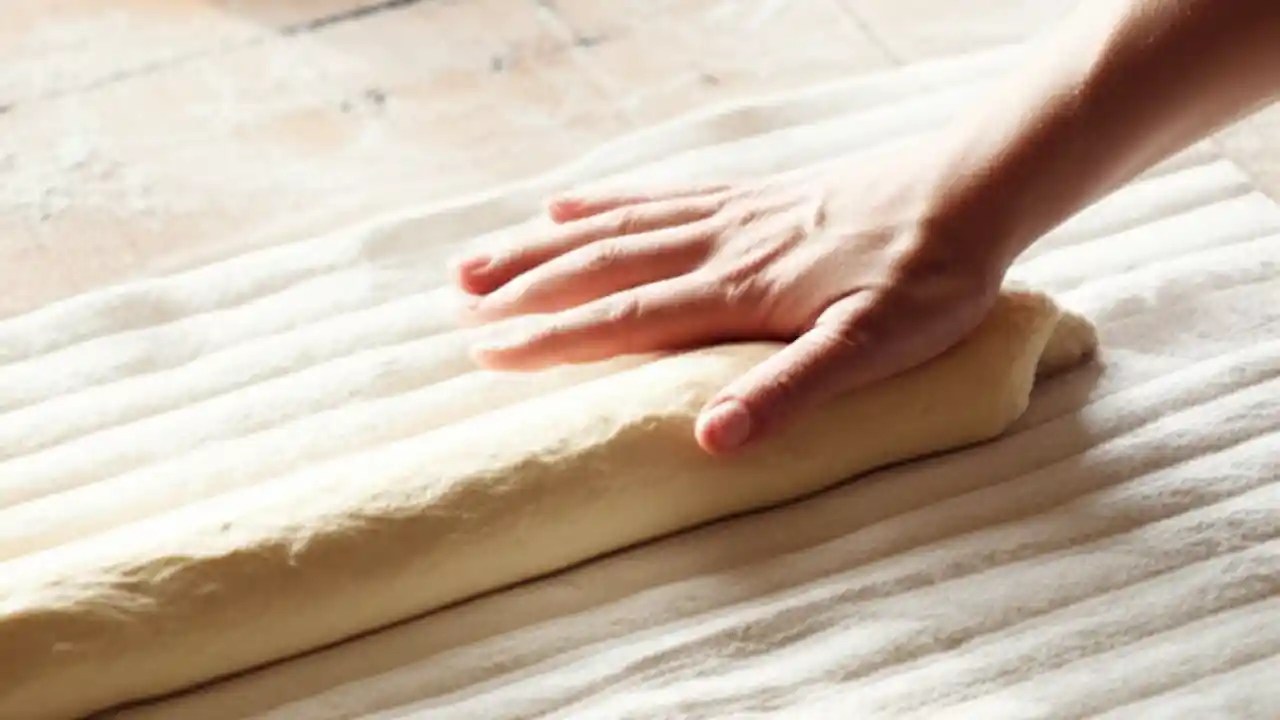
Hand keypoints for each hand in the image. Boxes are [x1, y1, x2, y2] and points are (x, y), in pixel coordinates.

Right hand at [451, 153, 1008, 454]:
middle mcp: (718, 245)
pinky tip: (568, 202)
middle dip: (525, 290)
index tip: (486, 352)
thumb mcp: (875, 349)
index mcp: (738, 291)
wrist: (971, 190)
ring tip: (480, 259)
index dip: (550, 337)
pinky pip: (660, 195)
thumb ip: (791, 391)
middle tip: (457, 307)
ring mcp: (730, 214)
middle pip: (599, 266)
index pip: (622, 317)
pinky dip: (606, 203)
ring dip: (543, 246)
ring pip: (615, 228)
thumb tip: (710, 440)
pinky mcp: (750, 196)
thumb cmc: (930, 277)